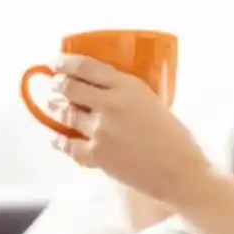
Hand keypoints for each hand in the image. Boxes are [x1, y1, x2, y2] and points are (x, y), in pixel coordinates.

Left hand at [48, 53, 210, 207]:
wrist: (179, 171)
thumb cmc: (173, 136)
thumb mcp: (151, 101)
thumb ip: (126, 93)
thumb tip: (101, 90)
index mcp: (128, 87)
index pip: (87, 66)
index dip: (65, 62)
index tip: (56, 61)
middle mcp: (110, 105)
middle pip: (69, 87)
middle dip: (57, 84)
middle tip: (55, 85)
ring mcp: (101, 131)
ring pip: (65, 114)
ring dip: (55, 109)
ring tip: (53, 106)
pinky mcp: (97, 155)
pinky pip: (68, 146)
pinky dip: (59, 141)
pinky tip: (56, 139)